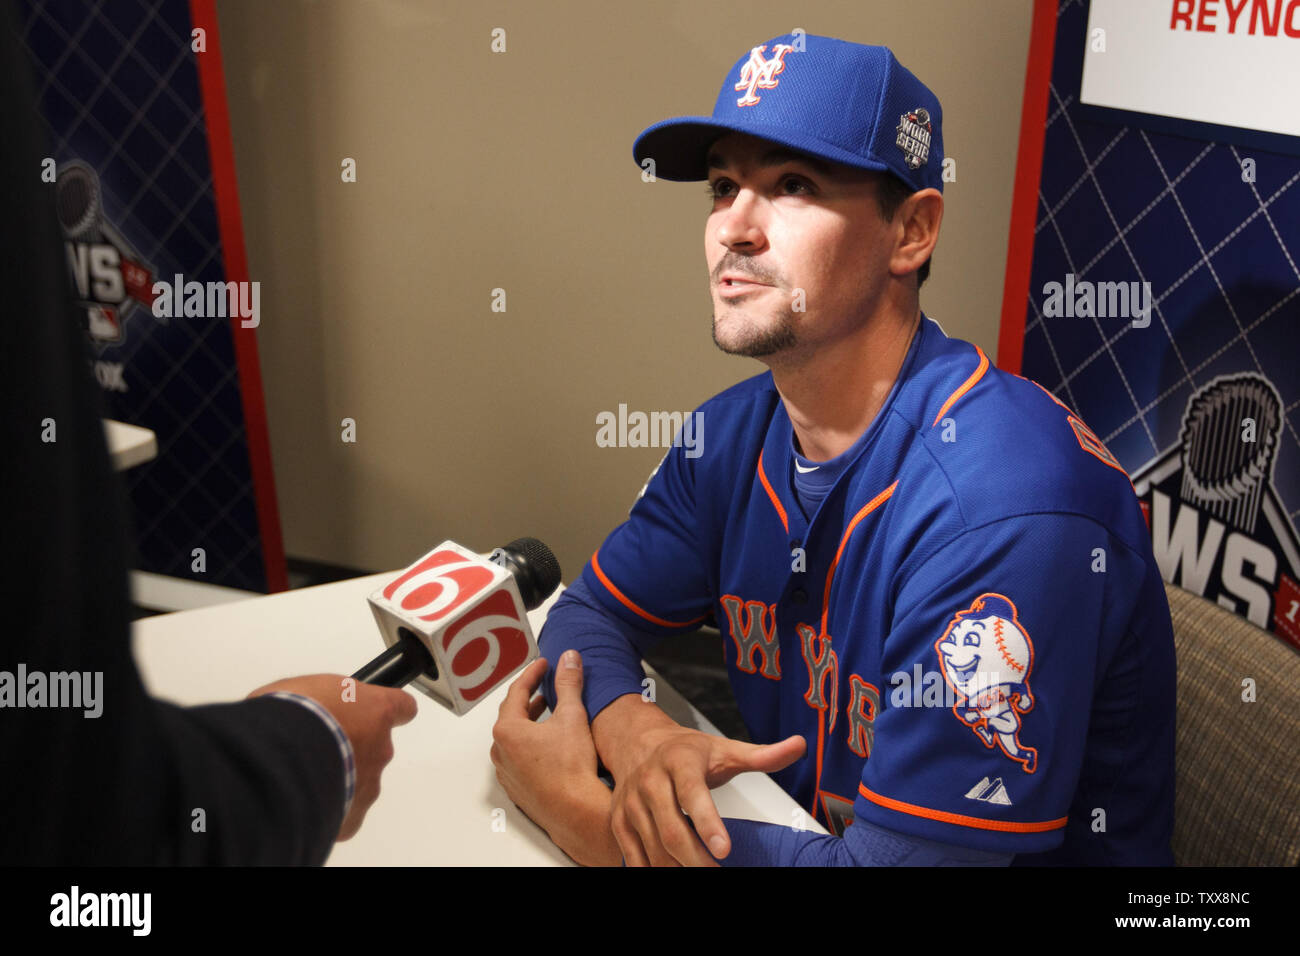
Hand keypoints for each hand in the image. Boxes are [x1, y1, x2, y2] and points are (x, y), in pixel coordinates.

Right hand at [247, 674, 416, 840]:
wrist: (278, 758)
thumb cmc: (292, 714)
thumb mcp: (303, 688)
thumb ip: (319, 699)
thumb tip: (306, 707)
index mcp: (376, 710)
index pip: (402, 707)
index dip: (384, 711)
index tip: (373, 714)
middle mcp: (380, 748)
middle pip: (374, 749)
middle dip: (349, 749)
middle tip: (316, 748)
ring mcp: (369, 784)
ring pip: (359, 782)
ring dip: (337, 779)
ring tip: (303, 777)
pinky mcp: (352, 816)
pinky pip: (345, 815)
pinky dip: (328, 810)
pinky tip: (303, 802)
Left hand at [490, 651, 621, 865]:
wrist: (575, 811)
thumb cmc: (570, 768)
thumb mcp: (572, 716)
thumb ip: (568, 684)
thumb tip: (569, 660)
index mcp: (507, 730)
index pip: (518, 691)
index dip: (533, 674)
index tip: (544, 665)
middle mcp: (500, 751)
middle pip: (512, 714)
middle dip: (529, 697)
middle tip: (544, 685)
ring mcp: (506, 772)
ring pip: (514, 738)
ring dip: (529, 721)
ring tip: (547, 712)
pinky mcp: (517, 787)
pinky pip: (518, 758)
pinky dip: (530, 744)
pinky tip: (548, 744)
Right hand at [611, 726, 805, 866]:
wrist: (638, 742)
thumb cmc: (686, 751)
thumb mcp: (724, 749)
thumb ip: (763, 755)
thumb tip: (800, 746)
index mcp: (678, 761)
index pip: (692, 794)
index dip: (708, 824)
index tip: (725, 850)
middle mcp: (649, 781)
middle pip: (672, 830)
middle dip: (696, 860)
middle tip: (719, 875)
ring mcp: (631, 803)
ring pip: (653, 849)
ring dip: (678, 870)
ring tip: (703, 874)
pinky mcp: (619, 821)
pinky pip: (634, 856)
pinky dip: (654, 871)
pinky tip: (675, 873)